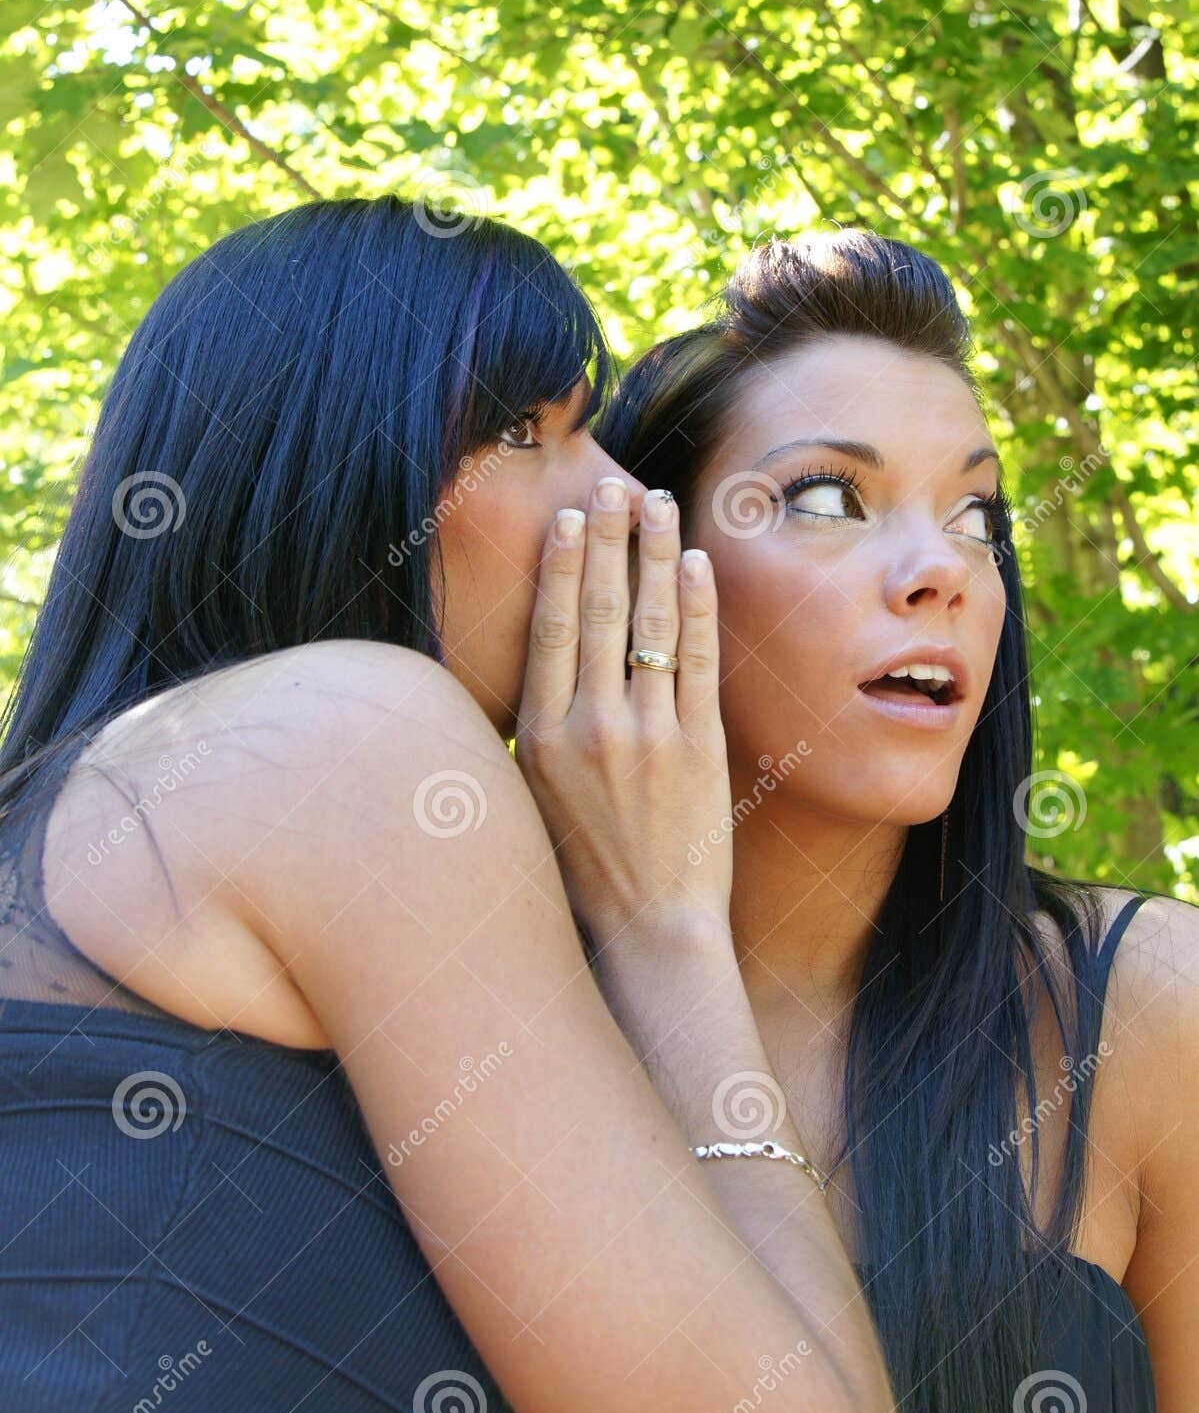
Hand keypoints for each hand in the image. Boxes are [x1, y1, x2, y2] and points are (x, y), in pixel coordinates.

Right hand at [515, 478, 733, 956]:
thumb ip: (534, 728)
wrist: (651, 928)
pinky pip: (700, 661)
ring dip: (655, 554)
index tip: (567, 518)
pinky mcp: (702, 748)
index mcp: (541, 738)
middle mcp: (592, 728)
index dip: (560, 566)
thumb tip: (533, 662)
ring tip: (659, 502)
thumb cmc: (586, 866)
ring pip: (650, 624)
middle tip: (612, 484)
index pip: (551, 629)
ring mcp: (650, 735)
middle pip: (597, 610)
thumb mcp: (534, 797)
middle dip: (607, 539)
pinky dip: (698, 607)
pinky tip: (696, 564)